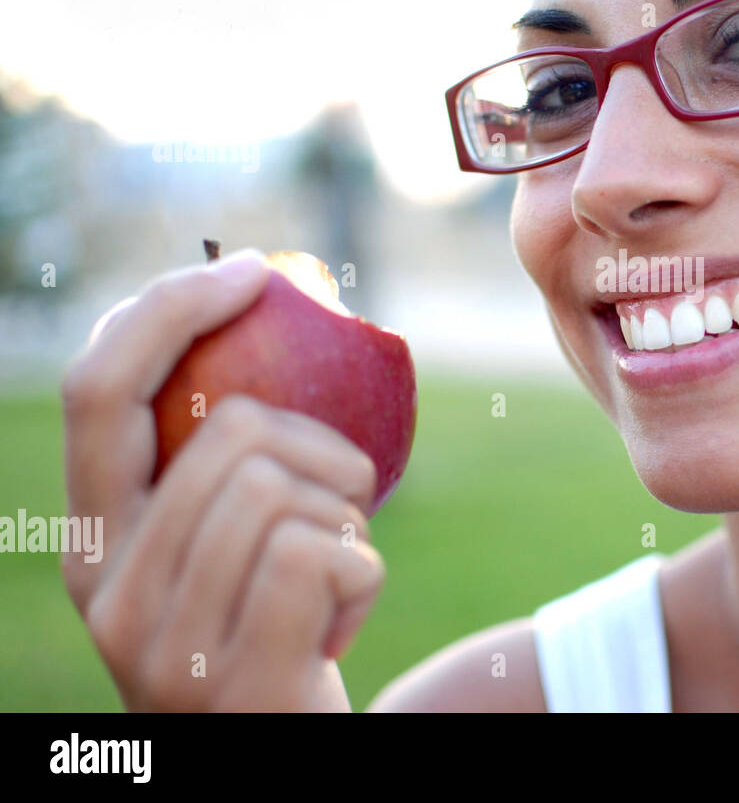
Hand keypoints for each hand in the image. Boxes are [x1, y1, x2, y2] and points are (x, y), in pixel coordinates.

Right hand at [60, 250, 384, 710]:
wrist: (285, 750)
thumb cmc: (276, 626)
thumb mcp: (228, 543)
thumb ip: (223, 461)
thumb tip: (277, 299)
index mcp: (93, 537)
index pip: (98, 391)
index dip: (170, 309)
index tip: (252, 270)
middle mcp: (103, 588)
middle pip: (233, 433)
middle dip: (325, 450)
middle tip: (342, 504)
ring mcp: (157, 644)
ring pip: (283, 491)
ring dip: (347, 518)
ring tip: (335, 569)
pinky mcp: (230, 680)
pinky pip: (322, 555)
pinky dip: (364, 570)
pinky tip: (342, 617)